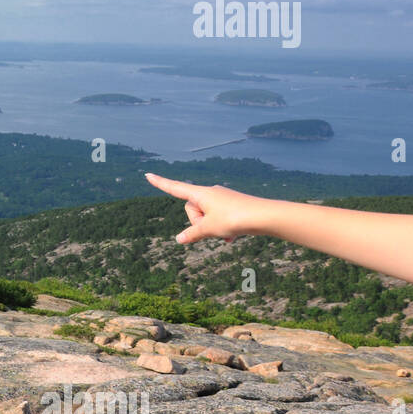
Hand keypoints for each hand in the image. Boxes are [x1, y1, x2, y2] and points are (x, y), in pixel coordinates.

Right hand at [144, 173, 268, 243]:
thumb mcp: (209, 229)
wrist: (264, 216)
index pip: (175, 188)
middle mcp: (209, 192)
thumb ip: (192, 234)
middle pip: (192, 209)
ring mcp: (221, 198)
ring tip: (225, 234)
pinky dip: (221, 228)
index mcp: (200, 193)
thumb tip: (179, 239)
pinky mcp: (232, 205)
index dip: (160, 183)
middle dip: (197, 223)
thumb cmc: (235, 219)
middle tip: (211, 230)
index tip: (148, 174)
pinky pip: (218, 217)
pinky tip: (231, 238)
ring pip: (206, 216)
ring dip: (211, 228)